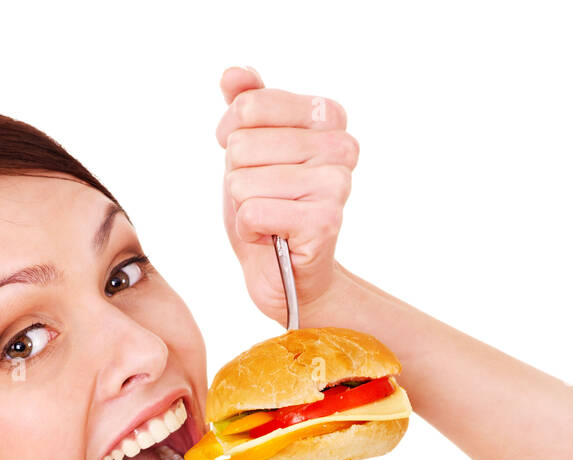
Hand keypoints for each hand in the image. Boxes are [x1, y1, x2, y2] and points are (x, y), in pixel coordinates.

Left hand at [216, 66, 358, 326]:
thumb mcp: (249, 150)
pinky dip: (249, 232)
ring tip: (270, 219)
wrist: (284, 272)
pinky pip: (252, 213)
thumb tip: (233, 73)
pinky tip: (272, 237)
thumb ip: (245, 106)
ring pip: (243, 182)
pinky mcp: (325, 221)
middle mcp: (342, 145)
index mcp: (328, 115)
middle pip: (241, 146)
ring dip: (244, 208)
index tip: (251, 162)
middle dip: (238, 179)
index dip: (231, 137)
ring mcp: (337, 183)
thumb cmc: (268, 207)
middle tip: (265, 198)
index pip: (248, 106)